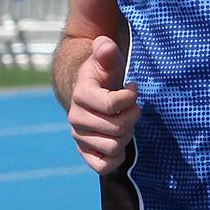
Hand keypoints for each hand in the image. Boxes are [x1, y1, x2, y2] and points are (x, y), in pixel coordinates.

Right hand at [67, 36, 138, 173]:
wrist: (91, 93)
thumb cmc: (104, 75)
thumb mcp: (107, 61)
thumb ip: (106, 52)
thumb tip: (104, 44)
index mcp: (81, 95)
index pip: (111, 105)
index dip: (130, 97)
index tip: (133, 87)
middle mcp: (76, 118)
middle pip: (116, 128)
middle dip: (132, 116)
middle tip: (133, 107)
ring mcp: (79, 137)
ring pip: (113, 146)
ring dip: (127, 134)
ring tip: (126, 122)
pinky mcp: (84, 152)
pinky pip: (102, 166)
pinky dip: (116, 158)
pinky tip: (121, 143)